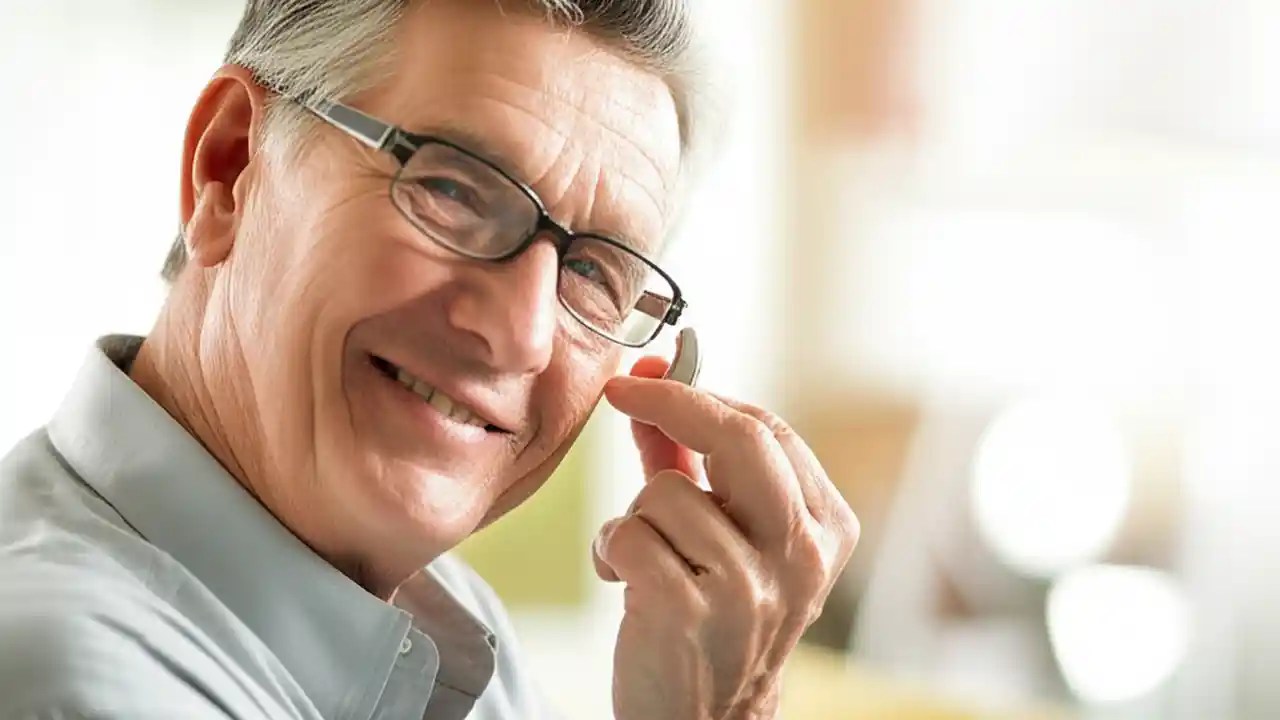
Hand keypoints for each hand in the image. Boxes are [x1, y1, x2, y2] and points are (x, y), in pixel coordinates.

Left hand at [593, 357, 859, 719]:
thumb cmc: (713, 618)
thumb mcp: (721, 534)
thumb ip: (688, 458)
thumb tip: (650, 382)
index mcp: (824, 529)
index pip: (768, 429)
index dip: (699, 392)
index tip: (646, 377)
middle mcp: (799, 556)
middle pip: (741, 435)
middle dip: (671, 401)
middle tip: (624, 391)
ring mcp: (749, 587)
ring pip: (664, 491)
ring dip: (634, 517)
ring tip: (646, 557)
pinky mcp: (690, 612)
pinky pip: (629, 535)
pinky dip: (612, 551)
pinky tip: (627, 581)